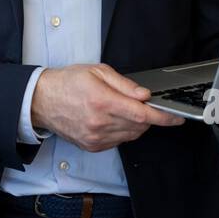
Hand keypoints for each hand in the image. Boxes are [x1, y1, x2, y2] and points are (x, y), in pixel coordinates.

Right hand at [30, 63, 183, 152]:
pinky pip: (119, 141)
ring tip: (122, 109)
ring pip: (131, 135)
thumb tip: (144, 95)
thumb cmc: (67, 83)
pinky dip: (123, 131)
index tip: (176, 117)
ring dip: (136, 124)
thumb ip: (124, 84)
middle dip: (148, 117)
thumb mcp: (97, 72)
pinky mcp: (92, 146)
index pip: (142, 114)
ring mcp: (96, 137)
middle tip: (142, 104)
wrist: (42, 100)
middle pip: (139, 126)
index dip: (163, 117)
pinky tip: (112, 119)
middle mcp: (100, 123)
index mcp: (102, 101)